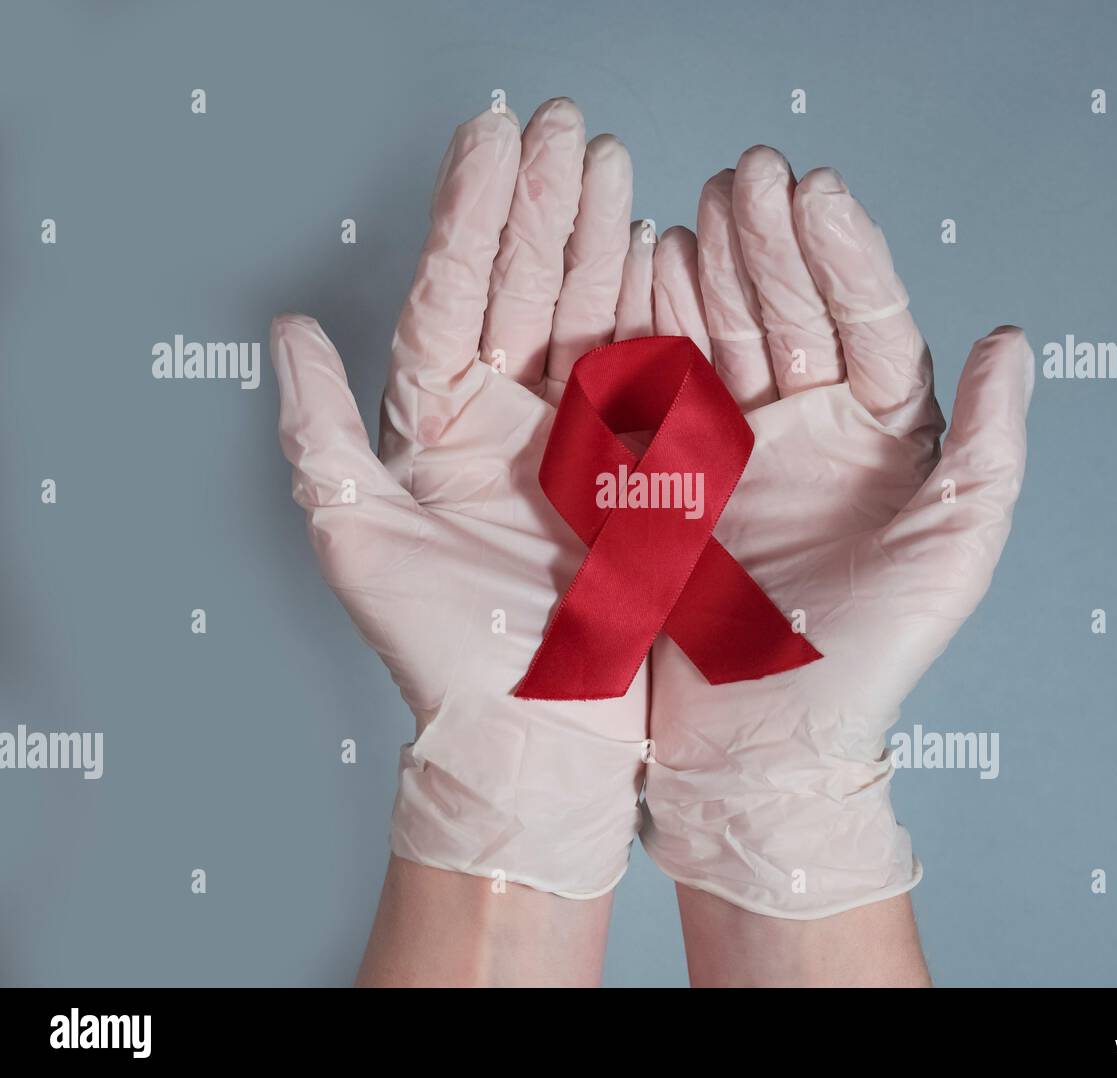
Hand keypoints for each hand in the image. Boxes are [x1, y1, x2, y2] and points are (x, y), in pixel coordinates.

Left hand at [272, 99, 655, 898]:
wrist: (539, 737)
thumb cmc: (447, 656)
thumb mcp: (358, 540)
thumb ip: (317, 431)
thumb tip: (283, 335)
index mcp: (438, 426)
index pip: (455, 293)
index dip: (475, 213)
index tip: (498, 140)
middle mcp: (506, 423)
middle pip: (524, 289)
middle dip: (547, 205)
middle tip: (570, 129)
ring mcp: (577, 441)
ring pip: (587, 317)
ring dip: (599, 239)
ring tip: (614, 167)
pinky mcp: (638, 470)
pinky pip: (646, 377)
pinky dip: (654, 313)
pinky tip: (662, 253)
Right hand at [642, 147, 1032, 917]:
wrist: (759, 745)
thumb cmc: (868, 661)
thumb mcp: (954, 552)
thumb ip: (988, 446)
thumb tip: (1011, 342)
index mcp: (884, 440)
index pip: (868, 323)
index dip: (844, 255)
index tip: (815, 192)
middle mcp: (812, 433)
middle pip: (793, 314)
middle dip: (769, 242)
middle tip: (744, 171)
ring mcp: (738, 450)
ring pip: (727, 338)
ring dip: (714, 268)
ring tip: (698, 204)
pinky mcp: (673, 477)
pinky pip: (666, 390)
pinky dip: (656, 329)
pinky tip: (650, 271)